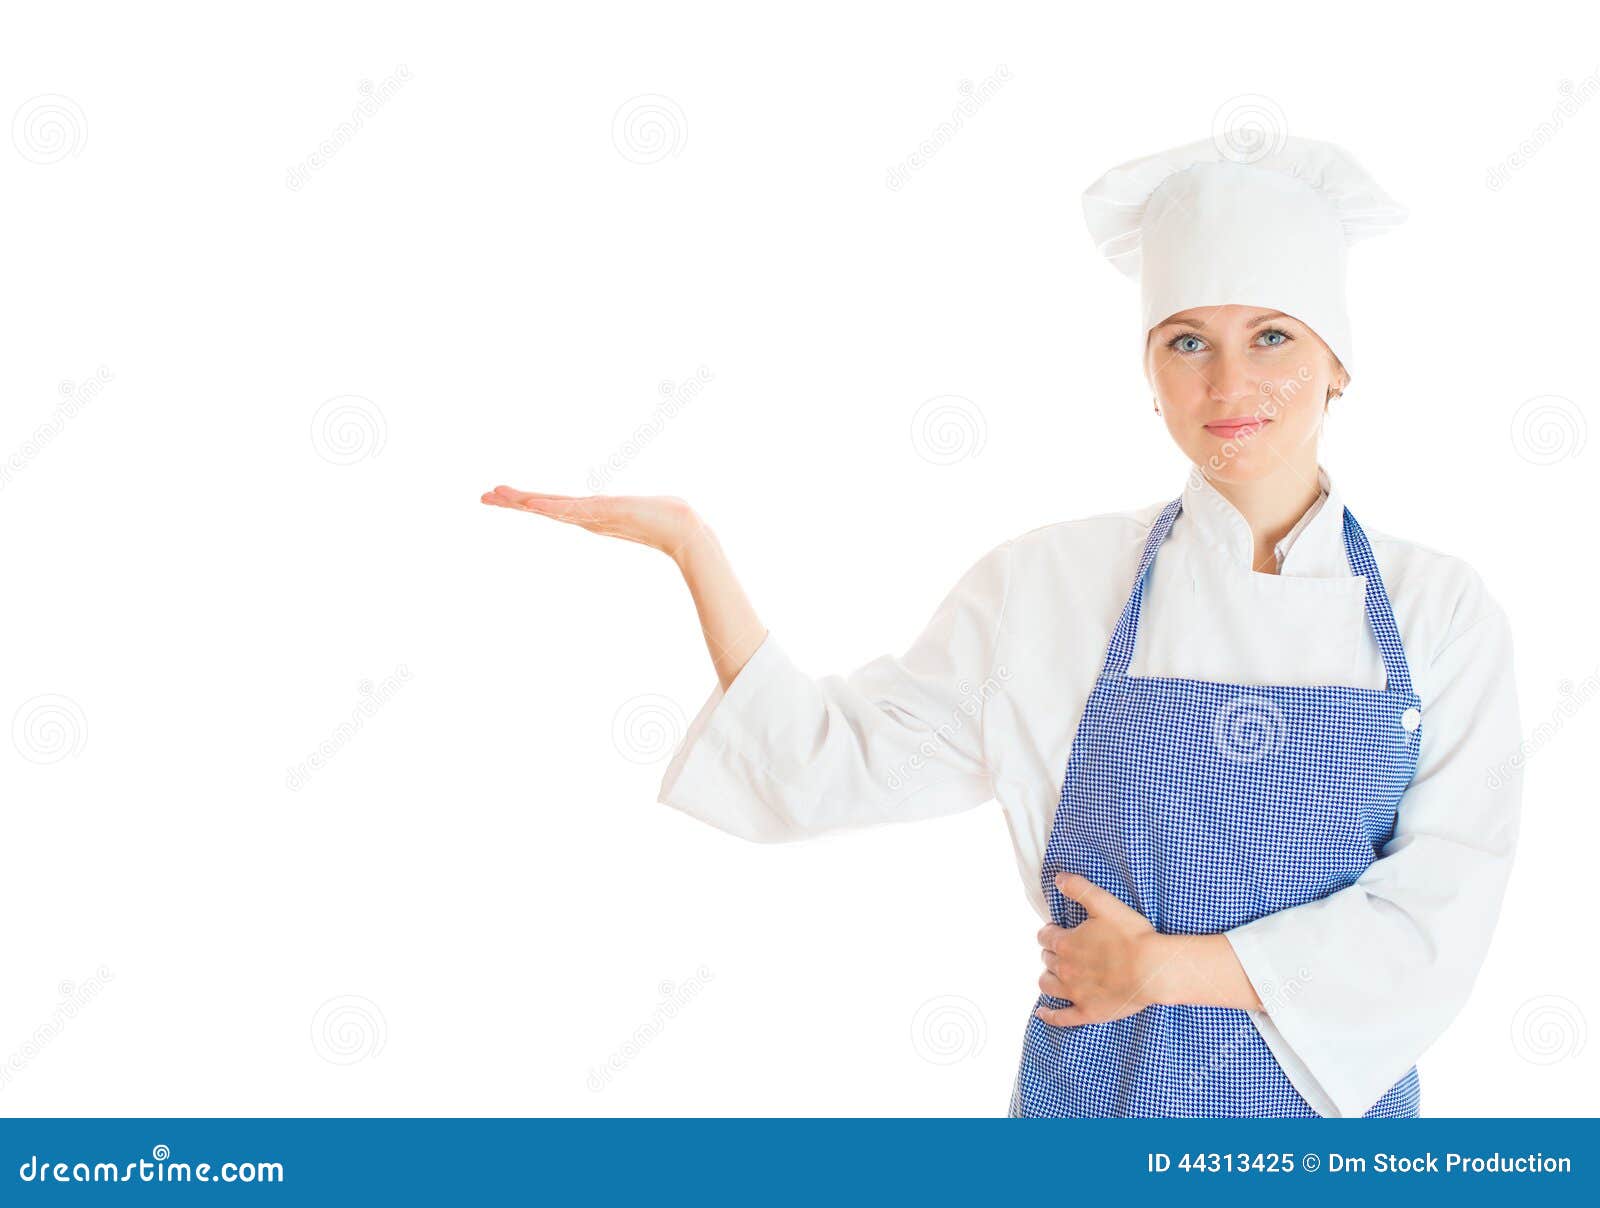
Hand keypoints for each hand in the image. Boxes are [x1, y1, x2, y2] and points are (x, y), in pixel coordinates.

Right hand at [480, 487, 705, 562]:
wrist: (683, 530)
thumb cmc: (666, 518)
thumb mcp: (639, 507)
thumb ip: (628, 506)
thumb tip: (627, 504)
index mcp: (589, 514)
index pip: (550, 505)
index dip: (526, 501)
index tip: (500, 494)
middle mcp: (586, 517)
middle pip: (542, 507)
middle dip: (512, 502)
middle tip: (483, 496)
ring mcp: (593, 517)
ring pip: (550, 508)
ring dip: (523, 502)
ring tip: (498, 495)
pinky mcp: (604, 515)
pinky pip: (571, 511)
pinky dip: (551, 508)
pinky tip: (533, 505)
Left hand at [1034, 872, 1163, 1027]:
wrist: (1153, 970)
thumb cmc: (1132, 936)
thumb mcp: (1104, 904)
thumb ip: (1079, 888)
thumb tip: (1058, 878)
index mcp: (1065, 943)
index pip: (1045, 936)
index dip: (1050, 932)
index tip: (1057, 931)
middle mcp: (1064, 969)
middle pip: (1046, 959)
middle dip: (1051, 953)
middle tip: (1064, 950)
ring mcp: (1075, 993)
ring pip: (1047, 985)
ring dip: (1047, 978)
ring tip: (1054, 974)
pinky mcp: (1088, 1012)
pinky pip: (1061, 1017)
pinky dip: (1049, 1015)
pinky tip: (1043, 1012)